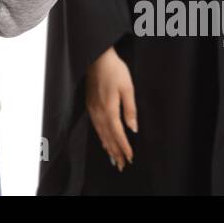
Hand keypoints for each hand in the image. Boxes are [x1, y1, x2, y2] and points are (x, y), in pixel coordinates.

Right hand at [86, 46, 136, 171]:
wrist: (97, 57)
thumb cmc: (114, 70)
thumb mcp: (127, 88)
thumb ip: (130, 109)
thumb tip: (133, 128)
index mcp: (109, 108)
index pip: (118, 133)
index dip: (124, 147)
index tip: (130, 158)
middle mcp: (99, 111)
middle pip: (107, 136)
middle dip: (115, 152)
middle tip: (121, 165)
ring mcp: (93, 108)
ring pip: (100, 133)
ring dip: (107, 147)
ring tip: (113, 158)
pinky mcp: (90, 104)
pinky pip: (95, 126)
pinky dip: (100, 136)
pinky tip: (103, 141)